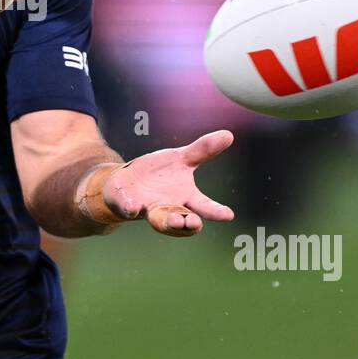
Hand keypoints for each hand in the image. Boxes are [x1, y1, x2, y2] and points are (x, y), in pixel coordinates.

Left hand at [104, 131, 235, 236]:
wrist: (129, 181)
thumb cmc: (160, 172)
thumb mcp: (181, 159)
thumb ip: (203, 149)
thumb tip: (229, 134)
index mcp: (185, 197)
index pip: (203, 206)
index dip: (216, 211)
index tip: (229, 215)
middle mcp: (169, 208)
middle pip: (182, 220)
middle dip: (188, 223)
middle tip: (194, 223)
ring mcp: (149, 209)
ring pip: (159, 221)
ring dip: (167, 222)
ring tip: (175, 221)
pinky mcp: (129, 205)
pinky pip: (129, 209)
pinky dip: (131, 208)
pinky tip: (133, 207)